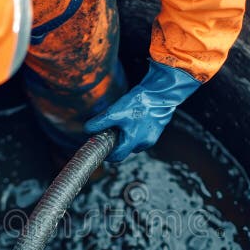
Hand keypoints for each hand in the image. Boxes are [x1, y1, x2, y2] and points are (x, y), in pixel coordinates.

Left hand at [84, 61, 200, 161]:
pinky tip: (134, 117)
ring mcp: (152, 137)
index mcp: (133, 141)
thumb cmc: (139, 102)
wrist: (161, 92)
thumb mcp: (115, 111)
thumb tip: (87, 130)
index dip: (108, 155)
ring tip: (123, 122)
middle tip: (111, 132)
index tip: (102, 148)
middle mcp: (144, 143)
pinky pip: (143, 134)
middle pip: (126, 149)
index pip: (117, 157)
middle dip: (117, 143)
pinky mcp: (157, 129)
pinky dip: (136, 129)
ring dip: (127, 136)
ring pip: (135, 142)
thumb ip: (99, 123)